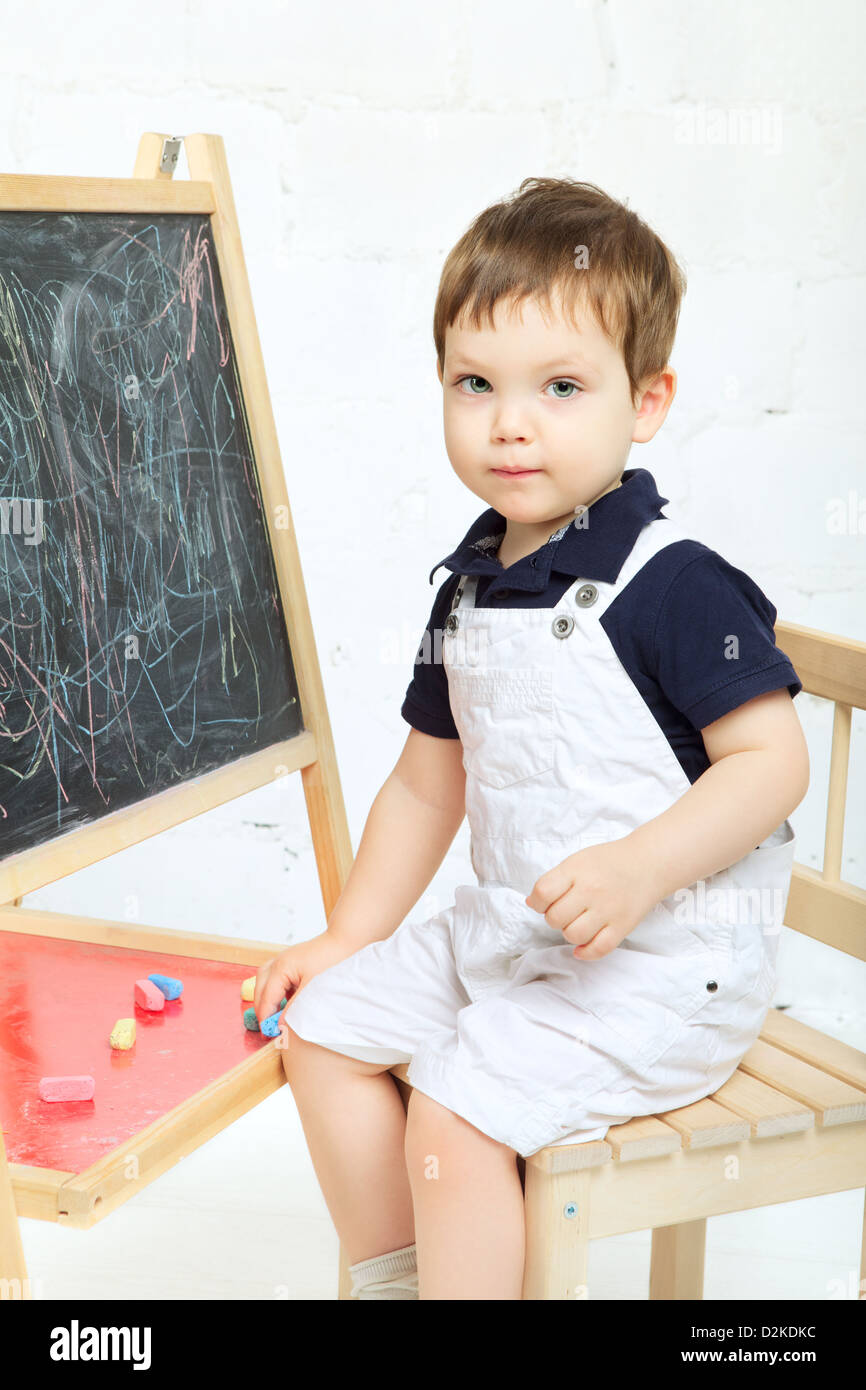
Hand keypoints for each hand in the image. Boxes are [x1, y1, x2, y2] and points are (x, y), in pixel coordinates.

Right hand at [254, 932, 357, 1047]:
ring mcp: (283, 960)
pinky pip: (275, 978)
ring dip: (267, 999)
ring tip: (274, 1016)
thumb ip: (294, 1008)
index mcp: (281, 968)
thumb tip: (281, 1025)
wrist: (345, 940)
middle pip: (260, 989)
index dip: (266, 1017)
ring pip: (265, 982)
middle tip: (269, 1028)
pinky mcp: (290, 961)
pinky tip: (286, 1002)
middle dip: (262, 1009)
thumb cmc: (332, 960)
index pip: (266, 997)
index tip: (269, 1034)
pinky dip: (276, 991)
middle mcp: (277, 962)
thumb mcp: (312, 989)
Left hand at [524, 836, 661, 958]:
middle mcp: (591, 890)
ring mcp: (607, 910)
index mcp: (576, 871)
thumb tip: (531, 903)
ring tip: (577, 923)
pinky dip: (586, 952)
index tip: (545, 902)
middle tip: (565, 911)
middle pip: (555, 918)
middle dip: (554, 918)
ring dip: (569, 933)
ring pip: (573, 935)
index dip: (538, 902)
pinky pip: (599, 949)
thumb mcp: (577, 861)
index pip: (543, 892)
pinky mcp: (622, 926)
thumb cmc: (608, 861)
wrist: (648, 863)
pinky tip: (582, 947)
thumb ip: (554, 880)